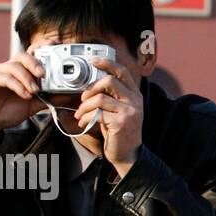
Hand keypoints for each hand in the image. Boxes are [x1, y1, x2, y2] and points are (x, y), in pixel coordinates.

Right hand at [0, 52, 46, 140]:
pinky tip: (25, 95)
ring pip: (14, 66)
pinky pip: (4, 77)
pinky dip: (17, 85)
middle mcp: (10, 67)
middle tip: (44, 74)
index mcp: (22, 70)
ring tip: (35, 91)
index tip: (54, 47)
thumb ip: (50, 98)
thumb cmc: (10, 110)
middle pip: (23, 55)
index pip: (32, 54)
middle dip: (35, 62)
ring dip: (27, 78)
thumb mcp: (34, 104)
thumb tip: (70, 96)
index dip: (42, 47)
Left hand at [76, 57, 143, 177]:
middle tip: (83, 98)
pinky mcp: (121, 123)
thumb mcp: (119, 110)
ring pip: (100, 98)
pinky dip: (86, 117)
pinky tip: (84, 123)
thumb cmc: (119, 131)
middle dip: (91, 88)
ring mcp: (129, 112)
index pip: (122, 72)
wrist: (128, 154)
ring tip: (80, 114)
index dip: (107, 63)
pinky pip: (97, 113)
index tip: (93, 61)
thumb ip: (111, 96)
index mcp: (134, 95)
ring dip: (85, 106)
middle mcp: (134, 101)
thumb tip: (92, 85)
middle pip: (109, 81)